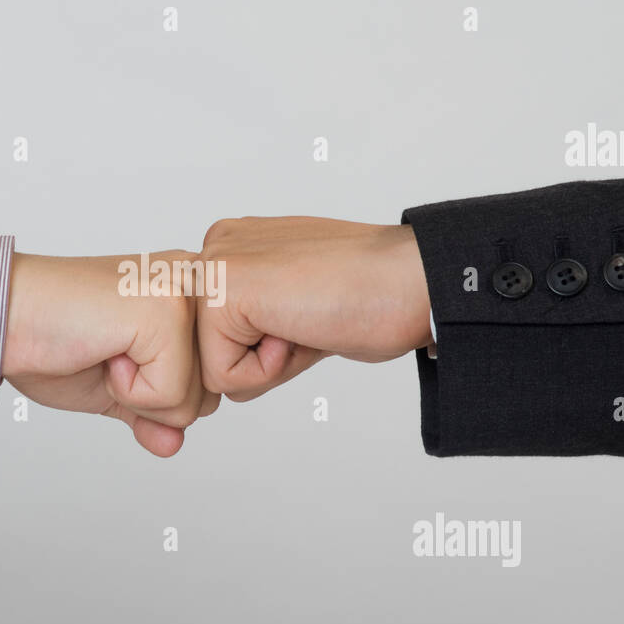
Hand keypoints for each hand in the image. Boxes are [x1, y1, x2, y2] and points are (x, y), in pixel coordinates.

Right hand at [2, 252, 218, 456]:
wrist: (3, 316)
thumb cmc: (50, 338)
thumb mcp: (114, 387)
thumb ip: (153, 413)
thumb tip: (173, 444)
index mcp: (189, 294)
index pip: (211, 383)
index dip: (158, 394)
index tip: (114, 354)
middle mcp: (195, 282)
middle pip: (210, 395)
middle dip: (152, 399)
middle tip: (107, 354)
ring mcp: (185, 294)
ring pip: (196, 400)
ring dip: (139, 395)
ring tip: (105, 350)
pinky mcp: (167, 312)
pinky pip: (172, 395)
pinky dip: (129, 392)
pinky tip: (103, 351)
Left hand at [196, 217, 431, 400]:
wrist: (411, 280)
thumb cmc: (370, 294)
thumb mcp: (295, 307)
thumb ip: (256, 324)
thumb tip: (224, 365)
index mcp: (233, 247)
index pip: (219, 339)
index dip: (268, 351)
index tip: (310, 313)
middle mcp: (216, 247)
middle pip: (212, 354)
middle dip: (263, 360)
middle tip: (311, 319)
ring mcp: (215, 266)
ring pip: (214, 369)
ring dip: (269, 365)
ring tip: (308, 320)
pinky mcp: (222, 291)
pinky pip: (224, 376)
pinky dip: (271, 371)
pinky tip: (302, 327)